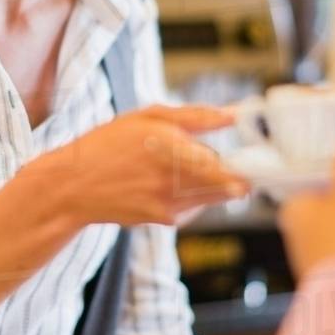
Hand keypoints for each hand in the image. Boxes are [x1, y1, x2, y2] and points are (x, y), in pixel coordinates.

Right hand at [35, 103, 249, 228]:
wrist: (72, 187)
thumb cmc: (107, 145)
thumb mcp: (147, 117)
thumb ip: (194, 117)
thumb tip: (232, 115)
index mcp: (175, 150)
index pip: (232, 169)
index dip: (252, 166)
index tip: (262, 158)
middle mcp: (176, 182)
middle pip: (231, 185)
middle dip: (234, 171)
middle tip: (232, 158)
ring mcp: (171, 205)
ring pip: (214, 196)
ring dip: (213, 183)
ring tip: (181, 166)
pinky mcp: (164, 220)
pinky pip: (193, 207)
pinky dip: (191, 195)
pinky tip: (166, 182)